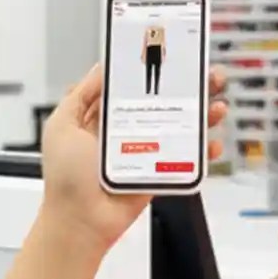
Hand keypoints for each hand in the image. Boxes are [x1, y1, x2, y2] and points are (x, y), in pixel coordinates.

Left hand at [38, 65, 227, 252]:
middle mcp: (125, 131)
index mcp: (102, 117)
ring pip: (178, 128)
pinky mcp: (158, 172)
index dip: (150, 70)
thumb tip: (103, 68)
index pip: (131, 86)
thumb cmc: (66, 179)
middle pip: (161, 103)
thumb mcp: (62, 125)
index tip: (169, 56)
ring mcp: (144, 151)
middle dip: (186, 89)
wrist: (81, 222)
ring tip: (215, 105)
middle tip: (204, 77)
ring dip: (201, 115)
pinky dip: (201, 150)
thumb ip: (80, 95)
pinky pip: (184, 158)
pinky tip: (209, 142)